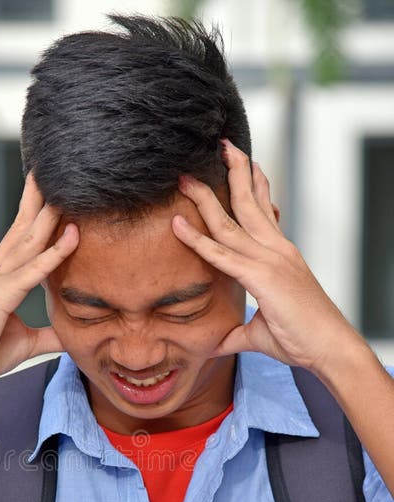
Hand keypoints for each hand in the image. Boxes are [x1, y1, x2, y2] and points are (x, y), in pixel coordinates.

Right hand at [0, 173, 78, 393]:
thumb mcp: (23, 342)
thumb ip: (47, 334)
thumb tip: (69, 335)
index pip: (20, 234)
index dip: (35, 208)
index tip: (49, 185)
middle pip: (24, 225)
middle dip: (41, 196)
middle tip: (60, 167)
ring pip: (30, 239)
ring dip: (52, 213)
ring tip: (71, 187)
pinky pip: (33, 270)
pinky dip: (55, 252)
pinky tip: (73, 235)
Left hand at [172, 140, 365, 375]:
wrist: (329, 348)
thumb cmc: (302, 339)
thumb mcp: (260, 334)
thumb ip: (236, 334)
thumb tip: (217, 343)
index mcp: (281, 256)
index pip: (265, 213)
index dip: (254, 187)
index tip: (244, 164)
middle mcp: (277, 250)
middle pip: (249, 204)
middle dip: (232, 173)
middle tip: (217, 147)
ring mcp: (270, 260)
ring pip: (232, 220)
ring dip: (207, 196)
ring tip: (187, 175)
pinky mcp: (262, 277)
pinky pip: (222, 255)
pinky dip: (197, 240)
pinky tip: (178, 224)